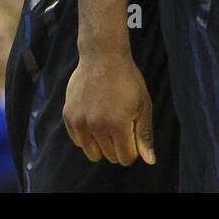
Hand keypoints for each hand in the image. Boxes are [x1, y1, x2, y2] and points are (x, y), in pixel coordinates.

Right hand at [64, 50, 154, 165]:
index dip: (133, 150)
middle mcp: (96, 126)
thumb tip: (149, 161)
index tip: (134, 134)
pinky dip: (88, 135)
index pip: (126, 158)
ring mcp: (80, 122)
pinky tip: (95, 116)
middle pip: (110, 156)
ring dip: (102, 144)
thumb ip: (144, 135)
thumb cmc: (128, 80)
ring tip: (108, 121)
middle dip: (119, 146)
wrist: (102, 56)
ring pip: (93, 153)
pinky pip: (79, 141)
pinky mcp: (68, 117)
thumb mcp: (143, 105)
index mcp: (118, 123)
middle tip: (122, 122)